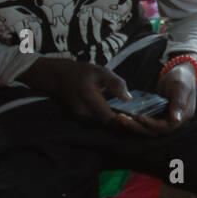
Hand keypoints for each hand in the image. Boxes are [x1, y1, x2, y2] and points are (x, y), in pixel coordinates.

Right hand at [21, 57, 138, 130]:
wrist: (60, 77)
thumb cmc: (82, 72)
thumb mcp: (100, 71)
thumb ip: (115, 83)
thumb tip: (129, 99)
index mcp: (89, 98)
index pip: (109, 118)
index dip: (123, 121)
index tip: (135, 119)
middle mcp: (83, 112)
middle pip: (107, 125)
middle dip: (122, 124)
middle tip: (137, 120)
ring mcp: (80, 118)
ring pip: (103, 126)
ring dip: (116, 124)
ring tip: (129, 119)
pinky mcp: (81, 120)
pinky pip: (98, 123)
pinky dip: (108, 121)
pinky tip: (118, 117)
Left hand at [131, 55, 196, 134]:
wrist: (181, 73)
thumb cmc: (183, 78)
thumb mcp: (181, 88)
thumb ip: (179, 103)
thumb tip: (176, 120)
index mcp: (182, 117)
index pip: (166, 127)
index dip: (152, 124)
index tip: (139, 117)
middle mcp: (173, 122)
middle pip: (154, 130)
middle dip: (138, 126)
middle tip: (123, 119)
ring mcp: (164, 119)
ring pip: (148, 127)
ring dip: (134, 124)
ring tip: (120, 117)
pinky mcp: (157, 115)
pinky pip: (145, 120)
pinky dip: (134, 119)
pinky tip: (123, 113)